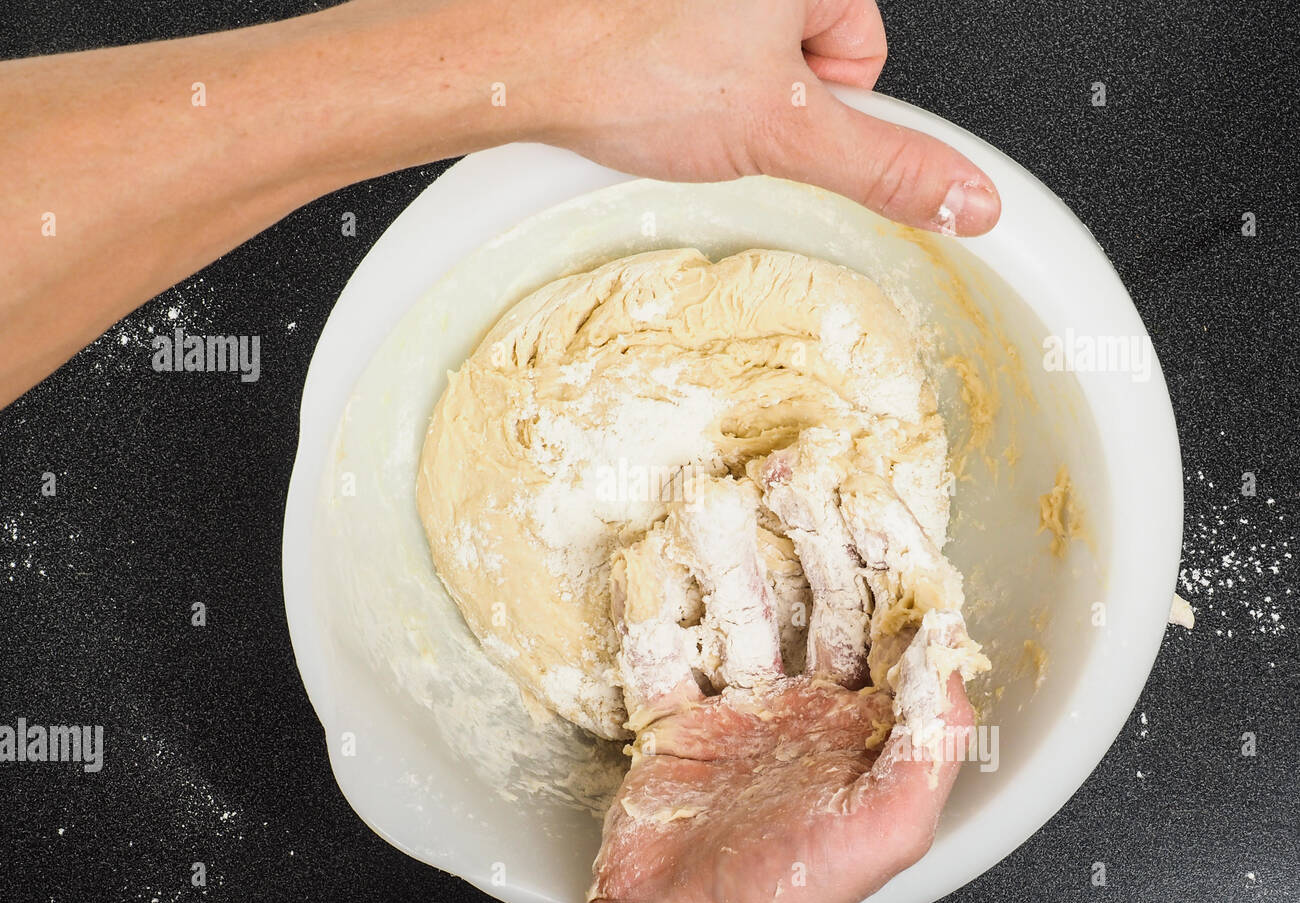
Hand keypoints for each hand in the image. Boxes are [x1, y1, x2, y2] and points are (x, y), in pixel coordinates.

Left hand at [506, 0, 1000, 235]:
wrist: (523, 60)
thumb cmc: (632, 70)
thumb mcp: (784, 133)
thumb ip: (886, 167)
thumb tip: (968, 198)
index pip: (863, 53)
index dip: (816, 101)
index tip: (761, 109)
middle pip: (809, 49)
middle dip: (768, 92)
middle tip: (710, 102)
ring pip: (753, 50)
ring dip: (723, 84)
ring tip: (671, 90)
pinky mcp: (667, 5)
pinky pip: (705, 40)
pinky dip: (684, 66)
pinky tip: (651, 78)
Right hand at [535, 474, 977, 902]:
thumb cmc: (792, 891)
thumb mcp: (891, 822)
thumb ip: (932, 734)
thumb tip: (947, 642)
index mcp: (865, 729)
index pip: (883, 619)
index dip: (880, 556)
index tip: (866, 498)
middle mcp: (807, 711)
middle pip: (813, 601)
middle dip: (806, 535)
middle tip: (792, 474)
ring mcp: (738, 712)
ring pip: (737, 612)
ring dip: (727, 555)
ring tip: (715, 500)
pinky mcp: (675, 722)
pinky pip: (663, 650)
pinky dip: (652, 605)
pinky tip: (652, 559)